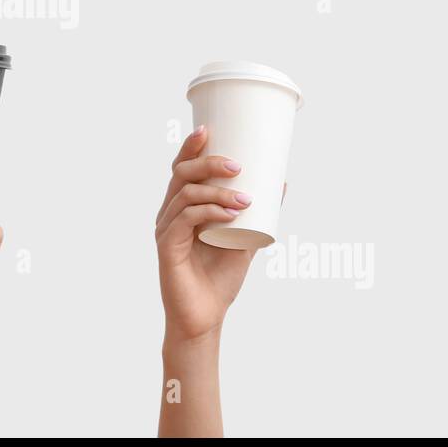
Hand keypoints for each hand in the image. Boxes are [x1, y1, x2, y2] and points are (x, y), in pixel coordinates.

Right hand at [157, 126, 258, 342]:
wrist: (206, 317)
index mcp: (182, 207)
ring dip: (217, 191)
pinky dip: (208, 212)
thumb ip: (259, 212)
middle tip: (238, 165)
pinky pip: (185, 219)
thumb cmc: (220, 278)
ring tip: (244, 198)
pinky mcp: (167, 247)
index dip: (190, 146)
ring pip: (186, 194)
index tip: (208, 129)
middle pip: (181, 174)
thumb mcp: (246, 237)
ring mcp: (166, 229)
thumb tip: (282, 181)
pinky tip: (229, 214)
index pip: (181, 169)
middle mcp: (169, 214)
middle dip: (208, 162)